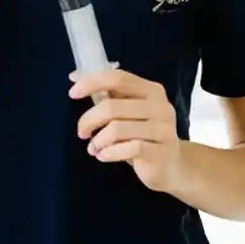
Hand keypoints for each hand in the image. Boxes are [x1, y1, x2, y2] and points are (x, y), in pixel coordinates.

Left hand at [70, 68, 183, 192]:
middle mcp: (161, 106)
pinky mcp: (160, 152)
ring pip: (117, 129)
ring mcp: (163, 129)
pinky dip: (109, 153)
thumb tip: (74, 77)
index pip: (117, 78)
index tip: (72, 93)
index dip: (92, 83)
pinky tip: (103, 156)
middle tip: (81, 132)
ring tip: (93, 148)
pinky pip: (127, 148)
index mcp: (152, 90)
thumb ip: (106, 93)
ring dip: (98, 141)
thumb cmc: (143, 135)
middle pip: (112, 107)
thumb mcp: (128, 111)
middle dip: (89, 120)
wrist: (172, 166)